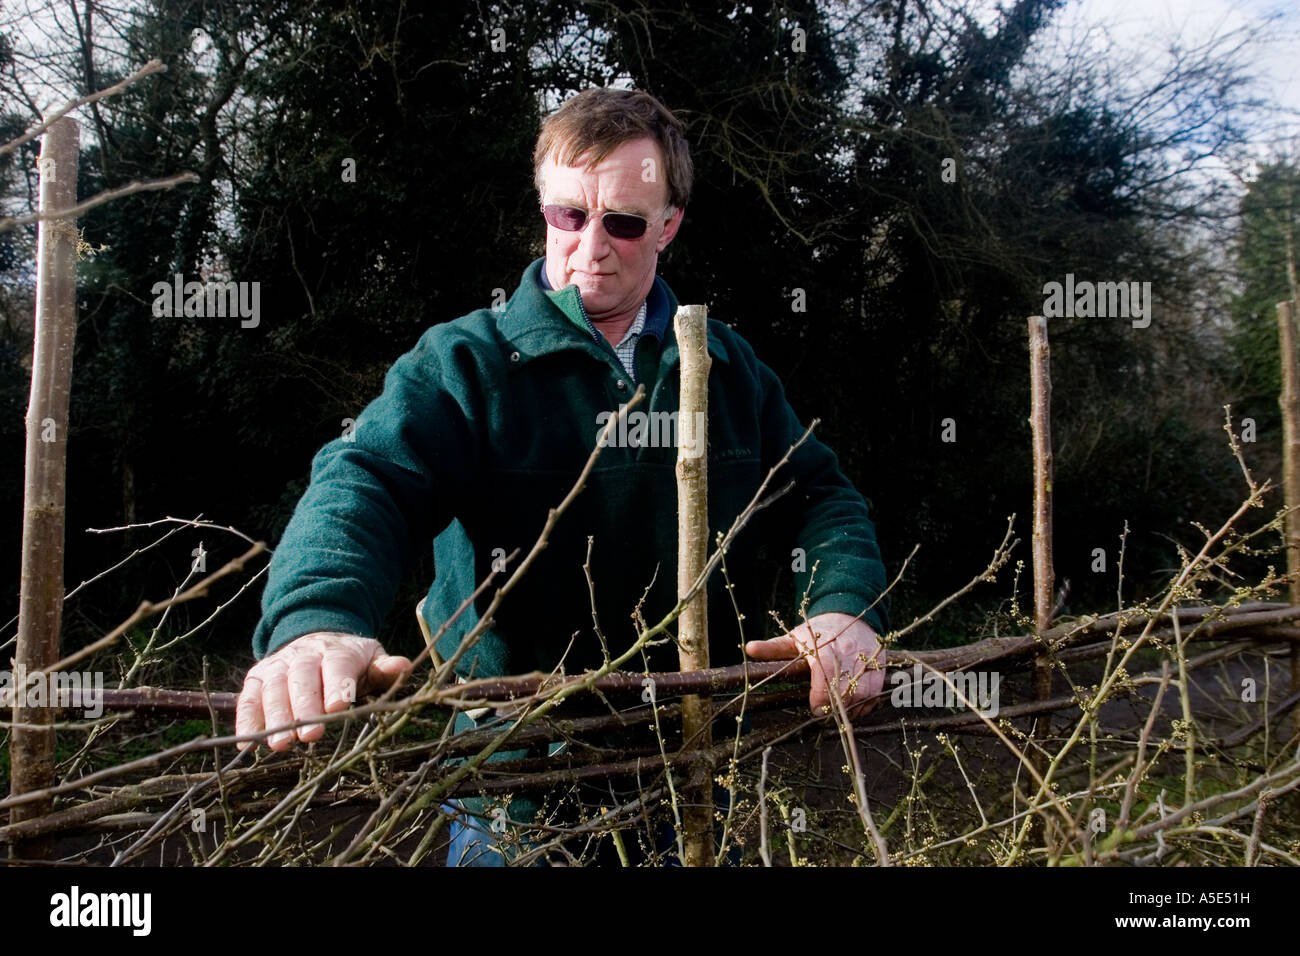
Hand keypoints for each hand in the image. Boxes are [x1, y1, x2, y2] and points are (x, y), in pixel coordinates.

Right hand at [236, 632, 410, 750]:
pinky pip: (248, 698)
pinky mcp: (257, 679)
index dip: (337, 685)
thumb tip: (404, 666)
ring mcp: (277, 666)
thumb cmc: (349, 662)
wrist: (316, 640)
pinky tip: (246, 745)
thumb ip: (385, 667)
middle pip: (302, 678)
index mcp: (336, 651)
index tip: (337, 707)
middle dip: (305, 707)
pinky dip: (246, 720)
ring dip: (275, 716)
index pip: (337, 665)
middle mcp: (303, 655)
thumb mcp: (371, 659)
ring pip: (273, 688)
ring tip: (281, 744)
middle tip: (310, 736)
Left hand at [745, 612, 885, 717]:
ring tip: (838, 713)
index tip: (814, 709)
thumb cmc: (817, 631)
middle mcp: (848, 654)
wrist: (849, 614)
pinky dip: (866, 704)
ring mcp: (866, 660)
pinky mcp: (879, 666)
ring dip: (851, 709)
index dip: (821, 698)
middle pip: (845, 690)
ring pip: (863, 693)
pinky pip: (875, 692)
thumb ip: (773, 647)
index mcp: (825, 647)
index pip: (826, 677)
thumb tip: (749, 649)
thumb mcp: (794, 637)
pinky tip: (853, 707)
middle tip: (824, 713)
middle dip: (835, 708)